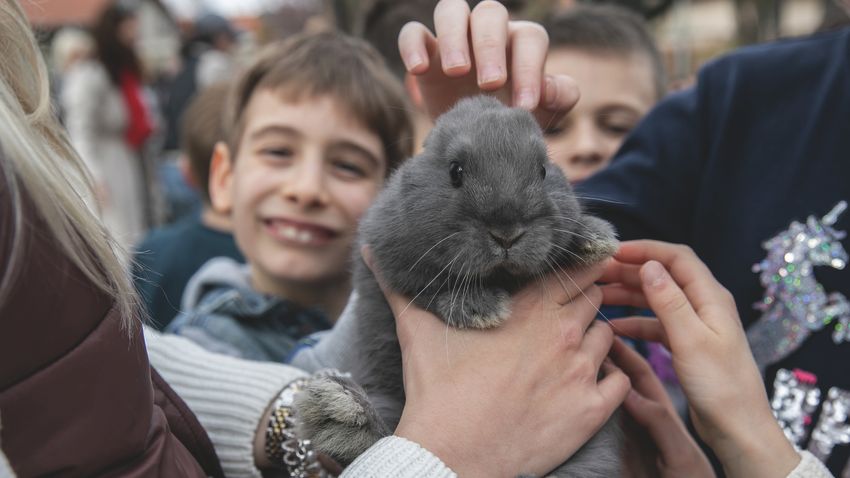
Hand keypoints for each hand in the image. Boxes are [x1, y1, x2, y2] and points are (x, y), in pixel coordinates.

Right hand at [367, 251, 629, 477]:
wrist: (453, 454)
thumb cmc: (437, 389)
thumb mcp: (417, 328)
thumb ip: (400, 284)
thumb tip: (371, 247)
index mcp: (532, 308)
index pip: (578, 268)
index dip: (577, 266)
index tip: (568, 272)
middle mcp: (564, 333)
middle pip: (596, 297)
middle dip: (583, 300)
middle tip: (563, 313)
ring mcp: (582, 373)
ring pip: (609, 337)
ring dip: (594, 338)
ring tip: (569, 350)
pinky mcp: (592, 411)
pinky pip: (623, 382)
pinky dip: (610, 379)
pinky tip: (586, 383)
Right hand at [397, 0, 578, 123]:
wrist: (476, 138)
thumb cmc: (512, 119)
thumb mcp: (541, 114)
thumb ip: (558, 98)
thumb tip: (549, 88)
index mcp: (521, 42)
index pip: (529, 39)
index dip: (529, 69)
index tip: (524, 106)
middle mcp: (488, 31)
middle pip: (490, 14)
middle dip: (491, 46)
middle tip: (490, 84)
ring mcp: (454, 37)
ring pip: (451, 10)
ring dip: (454, 37)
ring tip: (457, 72)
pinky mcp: (426, 51)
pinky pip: (412, 32)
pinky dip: (413, 45)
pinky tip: (418, 70)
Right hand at [600, 240, 799, 477]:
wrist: (738, 428)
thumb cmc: (721, 386)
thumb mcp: (691, 340)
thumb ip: (669, 301)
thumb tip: (649, 265)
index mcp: (711, 297)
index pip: (676, 258)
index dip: (644, 250)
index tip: (613, 252)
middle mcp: (704, 306)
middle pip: (663, 276)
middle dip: (629, 271)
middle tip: (597, 274)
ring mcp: (695, 325)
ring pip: (657, 299)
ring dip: (629, 295)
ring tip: (598, 297)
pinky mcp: (687, 345)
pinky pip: (656, 324)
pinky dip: (635, 322)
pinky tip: (614, 328)